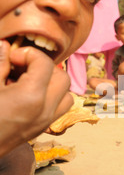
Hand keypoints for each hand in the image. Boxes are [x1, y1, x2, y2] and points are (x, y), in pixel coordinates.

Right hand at [0, 42, 72, 156]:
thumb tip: (4, 46)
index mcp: (32, 96)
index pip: (45, 63)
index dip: (29, 53)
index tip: (12, 57)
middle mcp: (45, 109)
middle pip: (62, 77)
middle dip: (44, 66)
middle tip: (21, 66)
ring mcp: (46, 121)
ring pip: (66, 94)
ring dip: (52, 83)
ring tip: (29, 80)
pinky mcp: (42, 128)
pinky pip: (59, 108)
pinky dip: (52, 97)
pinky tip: (30, 94)